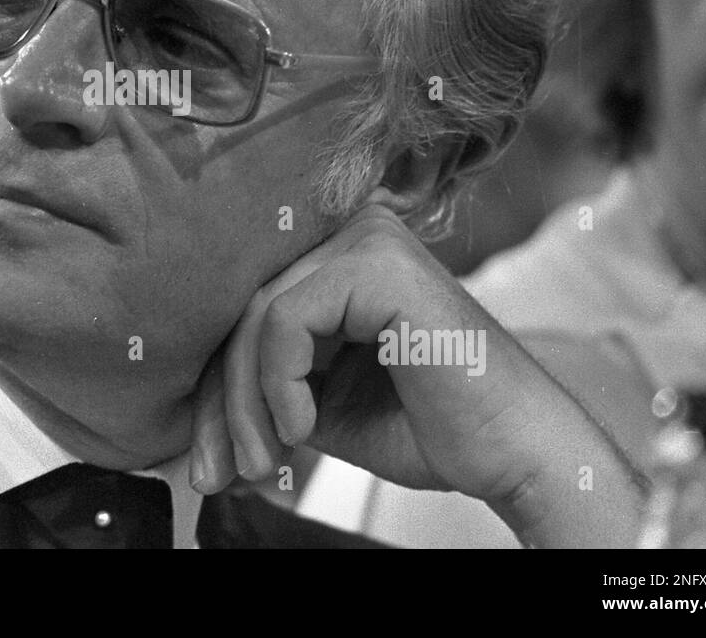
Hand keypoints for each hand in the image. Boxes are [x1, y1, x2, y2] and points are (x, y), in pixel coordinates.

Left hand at [189, 201, 645, 546]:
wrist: (515, 452)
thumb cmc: (433, 426)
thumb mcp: (323, 404)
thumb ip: (265, 388)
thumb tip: (190, 424)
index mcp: (339, 259)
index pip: (248, 312)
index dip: (217, 387)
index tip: (208, 460)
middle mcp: (352, 234)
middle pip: (244, 312)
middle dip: (221, 402)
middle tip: (215, 471)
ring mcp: (368, 241)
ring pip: (257, 318)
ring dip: (245, 404)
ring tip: (261, 463)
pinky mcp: (377, 265)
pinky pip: (286, 320)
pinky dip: (280, 383)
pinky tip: (303, 428)